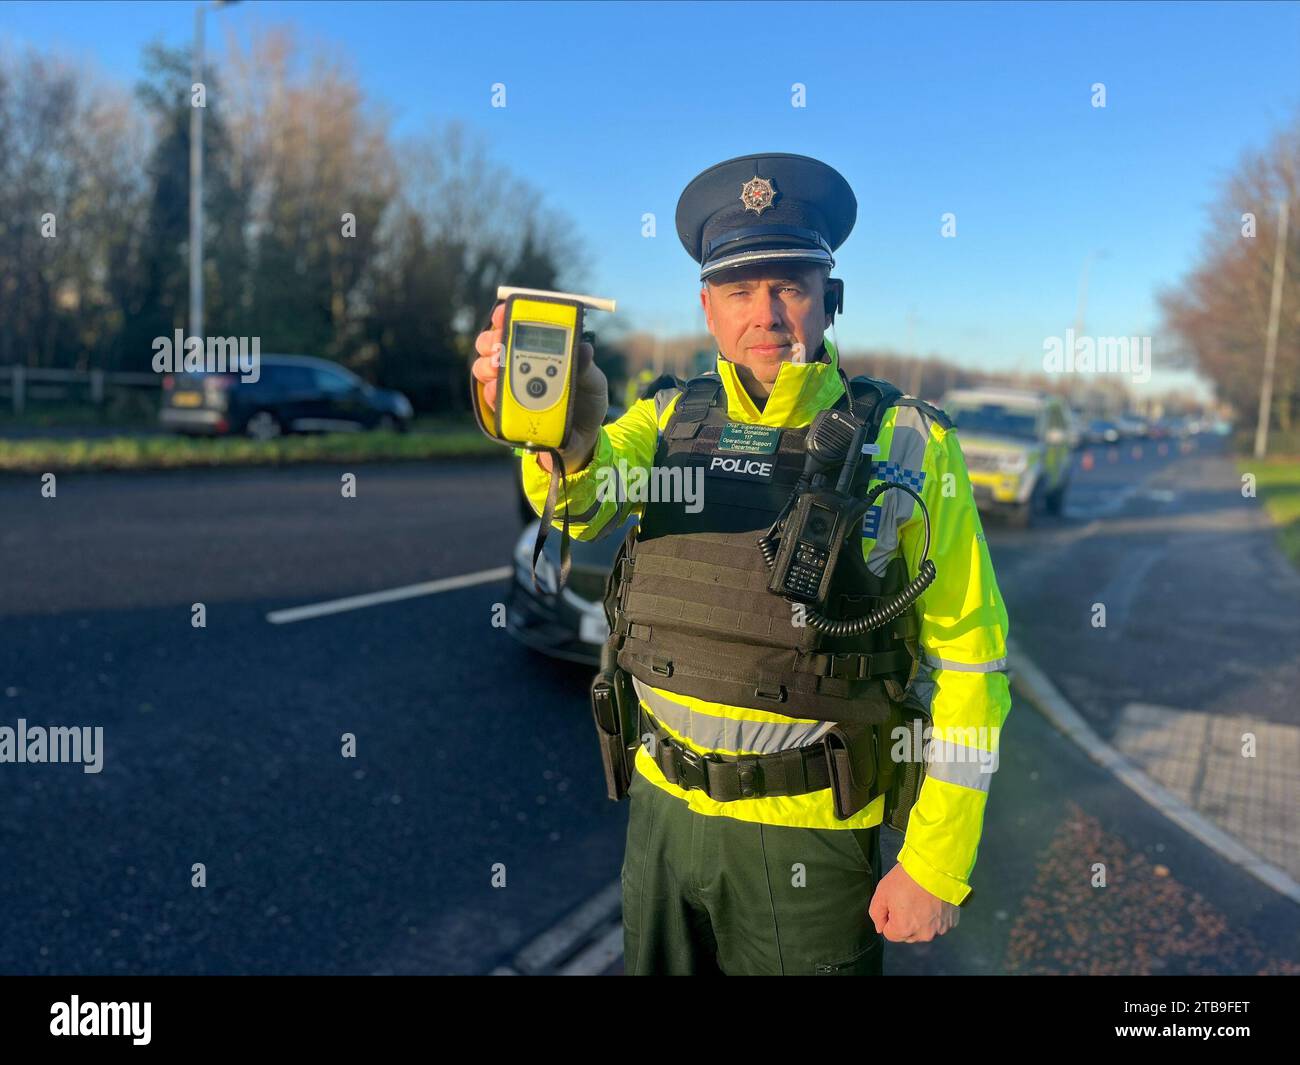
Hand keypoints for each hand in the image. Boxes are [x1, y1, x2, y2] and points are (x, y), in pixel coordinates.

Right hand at [471, 302, 607, 471]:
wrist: (585, 439)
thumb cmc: (588, 404)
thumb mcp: (594, 383)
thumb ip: (587, 367)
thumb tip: (584, 349)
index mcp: (541, 351)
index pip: (518, 326)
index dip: (505, 316)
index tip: (503, 313)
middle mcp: (520, 365)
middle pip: (491, 344)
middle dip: (490, 340)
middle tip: (498, 344)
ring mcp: (511, 388)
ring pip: (484, 369)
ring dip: (488, 366)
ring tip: (496, 367)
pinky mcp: (507, 412)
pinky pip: (491, 400)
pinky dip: (492, 393)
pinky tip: (497, 391)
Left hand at [869, 862, 960, 942]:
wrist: (934, 866)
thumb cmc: (905, 879)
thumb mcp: (881, 893)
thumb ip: (876, 914)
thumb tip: (880, 928)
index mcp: (904, 930)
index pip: (890, 934)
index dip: (889, 918)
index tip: (894, 903)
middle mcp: (923, 935)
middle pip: (908, 934)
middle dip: (904, 922)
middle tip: (907, 900)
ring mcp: (940, 929)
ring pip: (923, 930)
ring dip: (920, 921)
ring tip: (921, 900)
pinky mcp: (951, 922)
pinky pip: (938, 924)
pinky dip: (935, 916)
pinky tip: (933, 901)